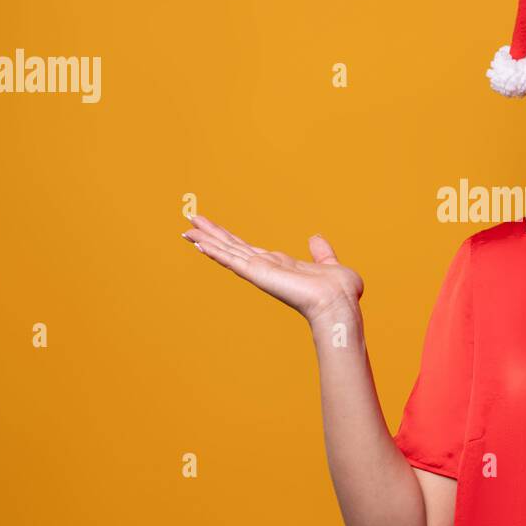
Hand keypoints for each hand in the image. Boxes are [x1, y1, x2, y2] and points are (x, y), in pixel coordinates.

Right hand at [182, 213, 362, 323]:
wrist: (339, 304)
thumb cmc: (339, 292)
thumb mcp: (329, 264)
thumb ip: (321, 252)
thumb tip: (315, 238)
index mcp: (280, 265)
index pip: (248, 249)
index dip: (230, 239)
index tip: (213, 229)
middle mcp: (266, 268)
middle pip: (232, 247)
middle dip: (212, 235)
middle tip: (190, 222)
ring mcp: (260, 271)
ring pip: (227, 251)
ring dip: (206, 239)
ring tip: (185, 229)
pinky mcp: (258, 274)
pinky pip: (231, 260)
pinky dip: (214, 251)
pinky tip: (198, 243)